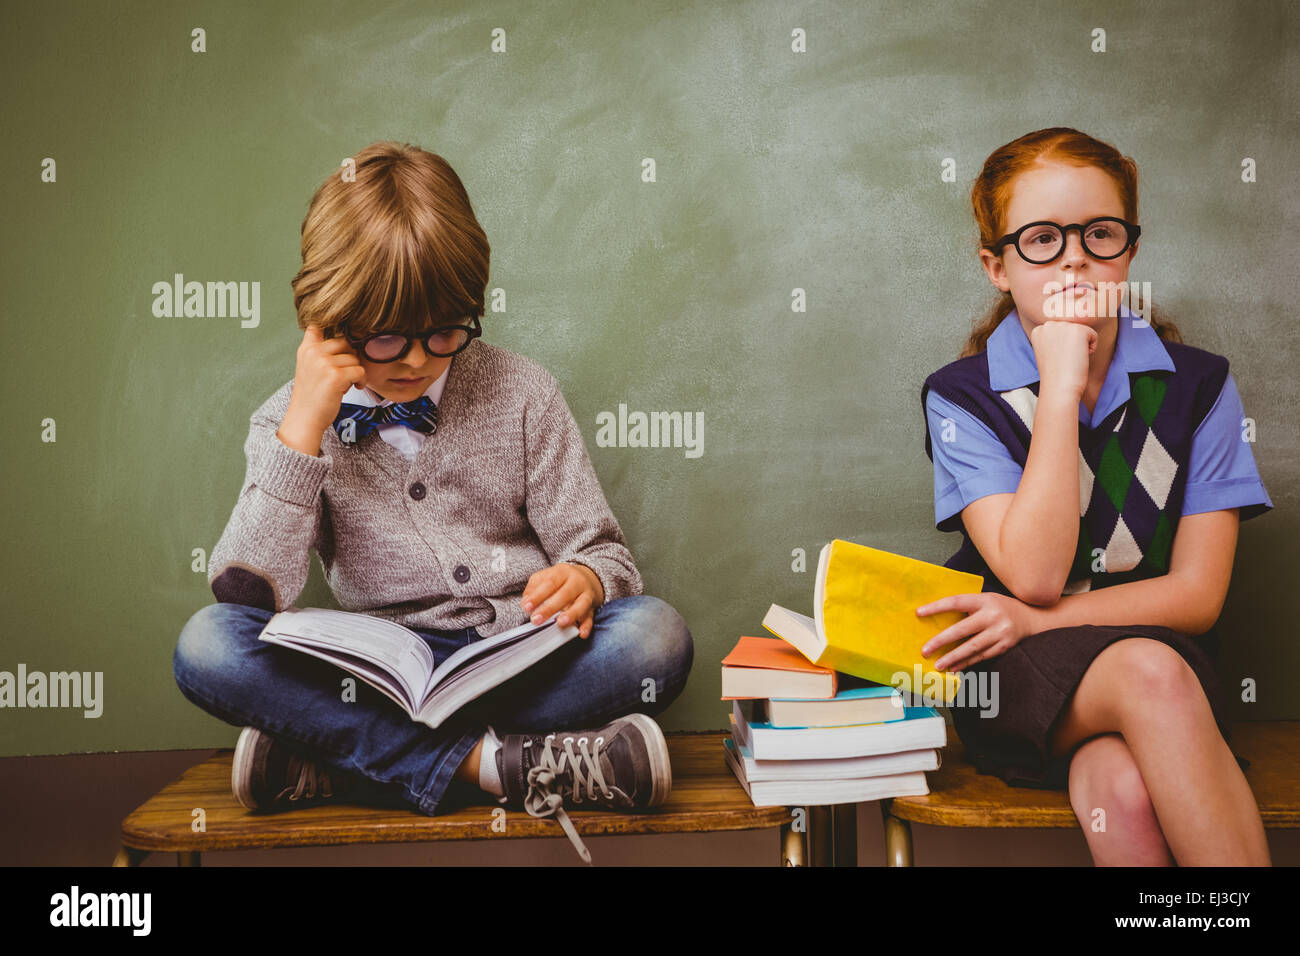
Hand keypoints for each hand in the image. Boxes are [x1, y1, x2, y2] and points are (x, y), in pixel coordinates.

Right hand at [283, 324, 368, 436]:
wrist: (305, 419)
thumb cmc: (311, 396)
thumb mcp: (309, 367)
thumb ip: (320, 351)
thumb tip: (346, 339)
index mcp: (306, 349)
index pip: (317, 325)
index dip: (331, 325)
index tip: (340, 327)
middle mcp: (314, 353)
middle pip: (345, 342)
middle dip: (350, 357)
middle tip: (346, 372)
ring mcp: (324, 363)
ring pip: (354, 358)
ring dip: (355, 371)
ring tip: (346, 383)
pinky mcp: (336, 376)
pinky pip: (359, 370)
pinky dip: (361, 380)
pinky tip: (354, 387)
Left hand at [520, 563, 603, 638]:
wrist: (587, 577)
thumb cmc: (561, 580)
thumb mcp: (546, 576)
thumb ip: (534, 587)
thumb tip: (525, 602)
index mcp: (563, 572)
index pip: (550, 583)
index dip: (538, 595)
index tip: (527, 607)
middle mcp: (577, 582)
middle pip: (565, 594)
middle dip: (550, 608)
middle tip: (536, 620)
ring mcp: (586, 595)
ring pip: (581, 604)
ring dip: (571, 614)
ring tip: (560, 623)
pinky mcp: (592, 607)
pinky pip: (590, 617)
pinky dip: (586, 626)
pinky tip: (581, 633)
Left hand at [916, 592, 1040, 671]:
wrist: (1032, 617)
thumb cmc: (1000, 607)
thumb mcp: (984, 600)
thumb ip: (966, 607)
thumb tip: (936, 618)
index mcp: (984, 600)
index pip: (956, 602)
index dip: (937, 607)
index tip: (919, 613)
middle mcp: (992, 616)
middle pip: (963, 629)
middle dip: (942, 641)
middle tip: (925, 650)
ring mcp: (1000, 632)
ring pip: (972, 647)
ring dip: (953, 658)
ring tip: (938, 665)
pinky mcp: (1005, 646)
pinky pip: (982, 656)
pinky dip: (966, 663)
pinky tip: (954, 667)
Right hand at [1028, 319, 1096, 402]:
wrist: (1058, 387)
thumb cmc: (1054, 375)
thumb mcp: (1047, 352)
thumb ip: (1053, 339)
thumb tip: (1069, 334)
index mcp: (1038, 331)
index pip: (1060, 332)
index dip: (1061, 348)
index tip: (1055, 359)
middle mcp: (1048, 325)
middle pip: (1071, 330)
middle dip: (1071, 345)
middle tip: (1063, 361)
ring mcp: (1063, 326)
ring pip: (1082, 332)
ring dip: (1080, 347)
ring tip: (1069, 360)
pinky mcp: (1078, 329)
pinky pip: (1093, 335)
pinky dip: (1091, 348)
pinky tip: (1078, 358)